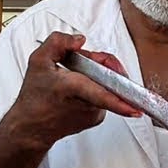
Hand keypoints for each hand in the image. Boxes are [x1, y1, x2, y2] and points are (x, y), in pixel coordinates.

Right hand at [5, 32, 140, 152]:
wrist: (31, 127)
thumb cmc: (34, 98)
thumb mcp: (38, 61)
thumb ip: (58, 42)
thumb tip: (80, 40)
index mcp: (73, 88)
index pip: (102, 94)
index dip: (122, 101)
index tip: (137, 107)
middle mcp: (86, 104)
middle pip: (107, 77)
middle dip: (100, 65)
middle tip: (81, 62)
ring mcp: (93, 114)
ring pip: (106, 86)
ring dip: (97, 77)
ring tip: (75, 79)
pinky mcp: (96, 119)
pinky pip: (104, 96)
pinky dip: (95, 90)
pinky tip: (78, 92)